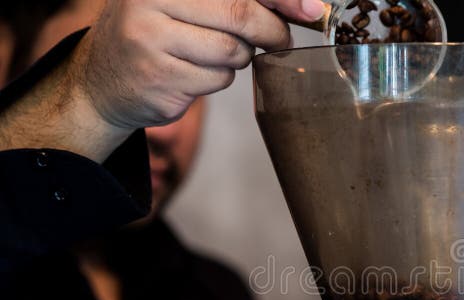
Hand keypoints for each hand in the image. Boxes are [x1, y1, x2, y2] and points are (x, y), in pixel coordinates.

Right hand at [0, 0, 326, 162]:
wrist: (103, 80)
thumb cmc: (160, 33)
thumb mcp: (190, 4)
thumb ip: (240, 1)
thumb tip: (307, 7)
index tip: (313, 10)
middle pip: (240, 16)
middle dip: (271, 32)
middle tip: (279, 40)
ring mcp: (150, 38)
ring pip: (232, 52)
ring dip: (238, 58)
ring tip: (213, 53)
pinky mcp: (158, 77)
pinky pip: (217, 81)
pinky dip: (218, 80)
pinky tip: (192, 73)